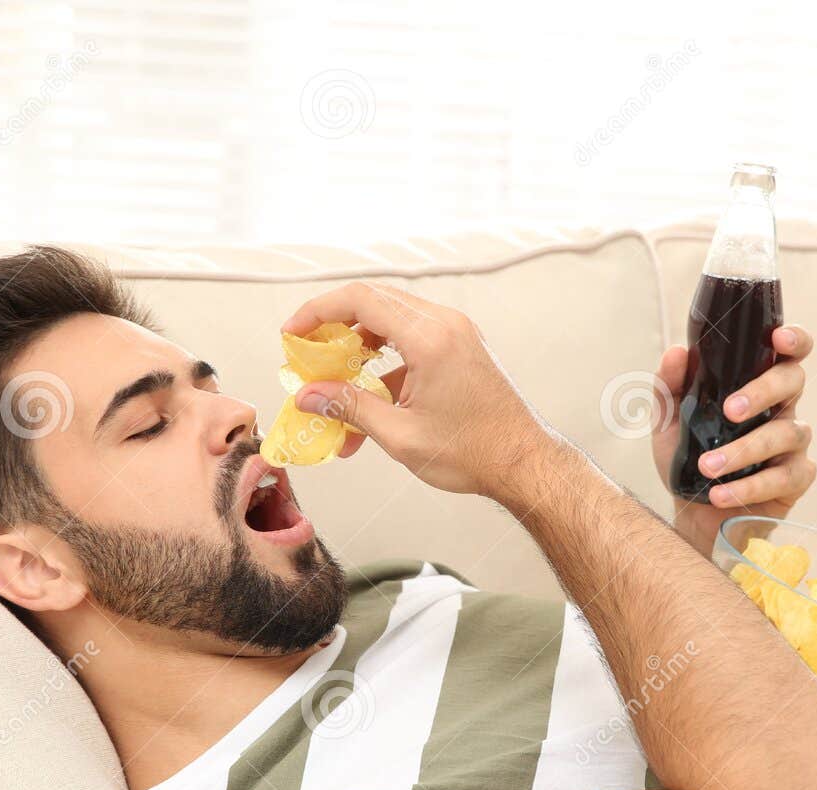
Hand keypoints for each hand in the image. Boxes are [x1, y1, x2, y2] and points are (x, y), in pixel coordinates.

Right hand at [281, 282, 554, 498]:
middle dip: (334, 326)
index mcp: (430, 338)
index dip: (318, 311)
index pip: (361, 299)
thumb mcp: (400, 435)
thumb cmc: (472, 453)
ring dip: (359, 343)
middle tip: (308, 354)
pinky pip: (413, 338)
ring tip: (336, 379)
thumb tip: (308, 397)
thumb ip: (349, 409)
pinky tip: (371, 398)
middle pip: (375, 301)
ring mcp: (457, 333)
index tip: (292, 335)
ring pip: (393, 318)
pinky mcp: (463, 347)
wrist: (524, 463)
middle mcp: (446, 324)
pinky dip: (386, 359)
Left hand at [651, 326, 816, 557]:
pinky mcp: (796, 480)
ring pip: (785, 434)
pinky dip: (749, 486)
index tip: (778, 339)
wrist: (692, 514)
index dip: (794, 340)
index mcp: (758, 387)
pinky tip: (720, 495)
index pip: (788, 354)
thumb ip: (669, 386)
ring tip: (708, 467)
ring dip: (744, 450)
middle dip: (762, 392)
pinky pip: (784, 477)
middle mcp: (782, 410)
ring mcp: (793, 445)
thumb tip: (676, 352)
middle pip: (792, 382)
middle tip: (729, 410)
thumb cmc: (688, 459)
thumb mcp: (669, 422)